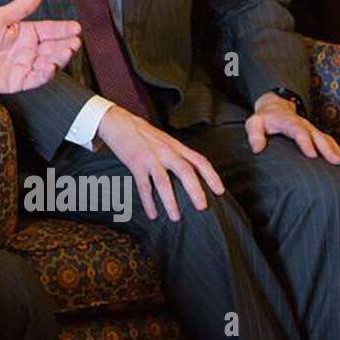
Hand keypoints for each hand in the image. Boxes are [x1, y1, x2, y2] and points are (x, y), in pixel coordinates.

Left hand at [0, 0, 80, 93]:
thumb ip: (19, 8)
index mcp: (25, 33)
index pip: (49, 30)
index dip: (63, 29)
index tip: (76, 27)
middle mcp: (28, 50)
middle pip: (52, 48)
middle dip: (65, 45)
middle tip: (74, 42)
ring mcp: (24, 66)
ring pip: (48, 63)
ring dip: (59, 58)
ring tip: (67, 51)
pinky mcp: (18, 82)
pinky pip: (35, 79)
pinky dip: (45, 74)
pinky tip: (51, 67)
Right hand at [96, 106, 225, 221]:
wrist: (119, 122)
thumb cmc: (142, 134)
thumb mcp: (165, 141)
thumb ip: (177, 154)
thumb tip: (190, 174)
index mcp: (176, 146)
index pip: (199, 161)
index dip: (212, 176)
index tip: (220, 191)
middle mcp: (166, 151)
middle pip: (185, 171)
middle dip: (195, 190)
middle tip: (202, 207)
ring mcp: (150, 157)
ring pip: (164, 181)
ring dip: (170, 201)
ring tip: (175, 217)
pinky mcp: (135, 163)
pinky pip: (143, 186)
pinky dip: (148, 202)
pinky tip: (152, 214)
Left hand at [247, 93, 339, 168]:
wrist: (276, 107)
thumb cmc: (264, 119)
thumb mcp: (254, 123)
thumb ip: (254, 134)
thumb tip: (257, 149)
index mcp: (289, 122)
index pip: (299, 131)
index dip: (306, 142)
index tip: (312, 155)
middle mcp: (304, 125)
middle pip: (318, 136)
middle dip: (328, 150)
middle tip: (336, 162)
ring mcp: (312, 129)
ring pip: (327, 140)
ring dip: (336, 152)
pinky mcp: (316, 134)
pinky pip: (330, 142)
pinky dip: (338, 152)